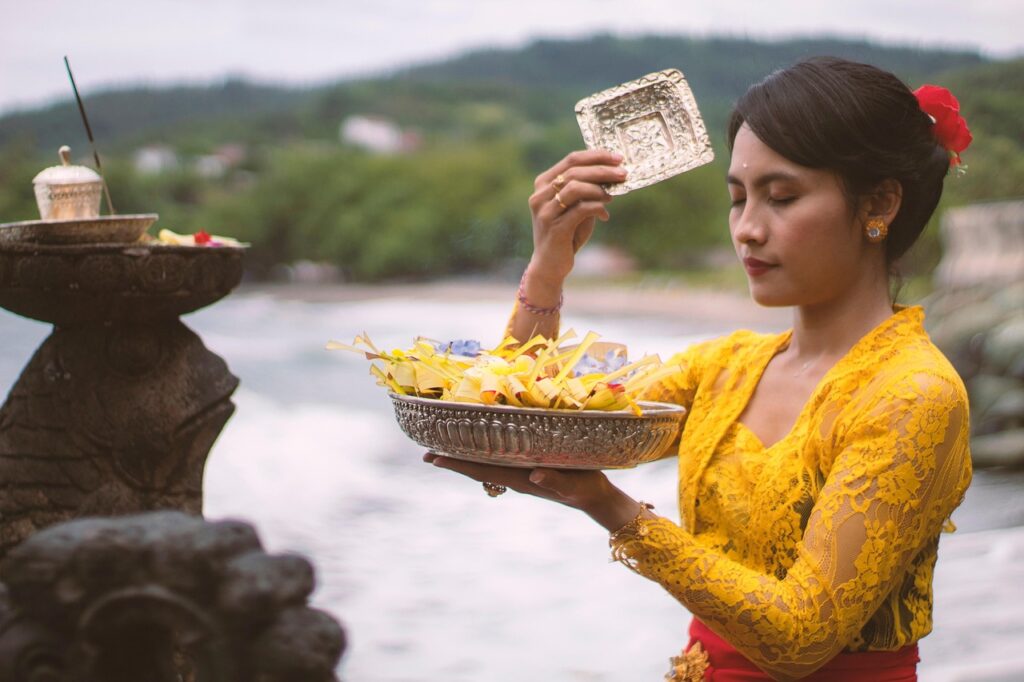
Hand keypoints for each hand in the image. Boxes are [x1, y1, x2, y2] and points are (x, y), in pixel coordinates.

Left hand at [423, 452, 642, 530]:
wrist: (596, 497)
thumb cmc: (587, 489)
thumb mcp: (575, 485)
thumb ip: (555, 481)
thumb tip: (534, 476)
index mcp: (521, 479)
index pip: (482, 470)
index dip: (458, 463)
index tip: (433, 458)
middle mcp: (515, 477)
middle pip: (477, 468)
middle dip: (452, 460)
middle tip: (425, 453)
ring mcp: (520, 474)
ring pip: (485, 465)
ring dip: (464, 457)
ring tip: (443, 449)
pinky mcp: (527, 470)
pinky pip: (498, 462)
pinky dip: (482, 454)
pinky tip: (478, 446)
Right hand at [526, 150, 626, 286]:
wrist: (550, 264)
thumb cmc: (566, 233)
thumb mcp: (575, 207)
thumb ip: (587, 190)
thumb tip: (613, 174)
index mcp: (543, 184)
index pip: (572, 160)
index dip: (596, 156)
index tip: (618, 158)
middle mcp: (540, 195)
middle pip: (575, 171)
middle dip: (603, 170)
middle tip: (623, 174)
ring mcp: (545, 211)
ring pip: (576, 187)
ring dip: (599, 189)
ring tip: (612, 196)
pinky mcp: (554, 228)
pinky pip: (580, 209)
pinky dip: (597, 208)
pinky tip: (605, 214)